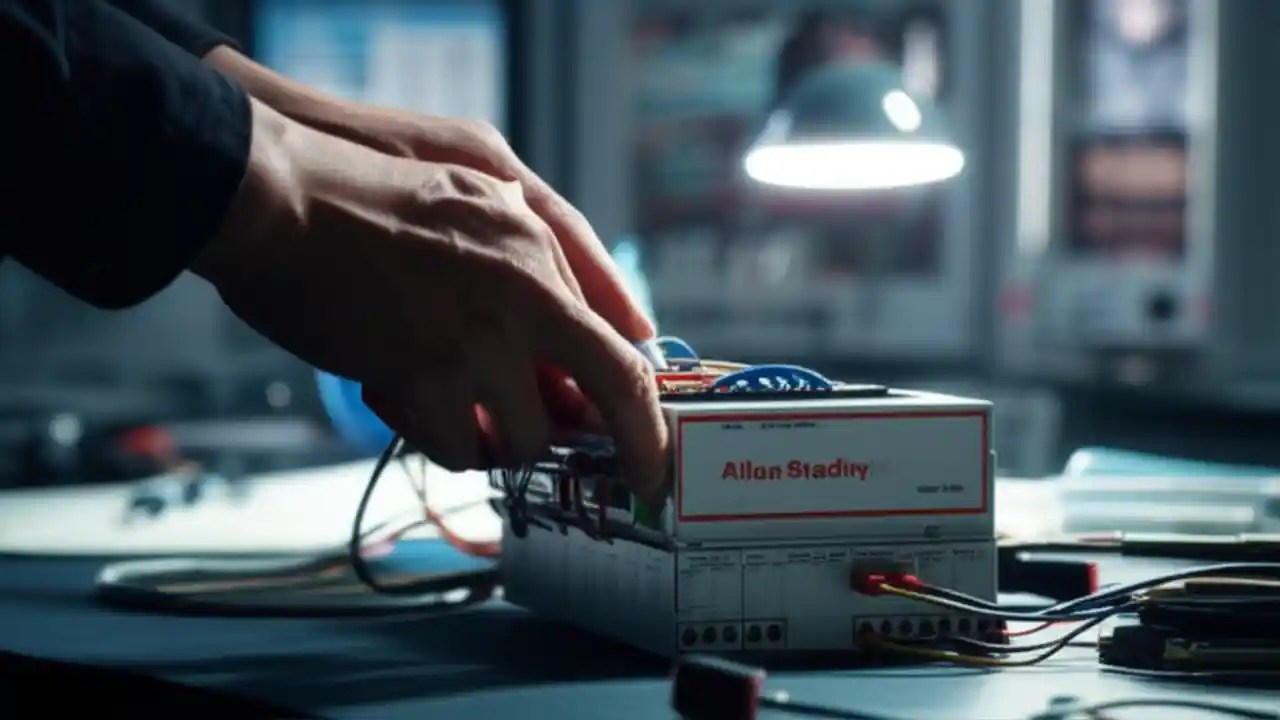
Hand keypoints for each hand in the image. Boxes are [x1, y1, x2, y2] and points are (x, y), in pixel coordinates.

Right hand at [194, 99, 666, 497]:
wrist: (278, 201)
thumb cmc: (370, 192)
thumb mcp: (479, 191)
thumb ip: (550, 256)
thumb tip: (612, 324)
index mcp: (539, 253)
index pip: (623, 358)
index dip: (644, 425)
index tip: (652, 464)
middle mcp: (522, 299)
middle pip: (594, 407)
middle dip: (598, 445)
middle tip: (580, 452)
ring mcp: (472, 342)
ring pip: (522, 439)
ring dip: (501, 438)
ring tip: (467, 408)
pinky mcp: (418, 376)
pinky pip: (456, 448)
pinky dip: (445, 441)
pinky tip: (418, 405)